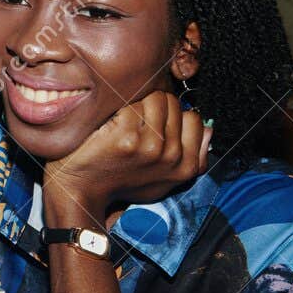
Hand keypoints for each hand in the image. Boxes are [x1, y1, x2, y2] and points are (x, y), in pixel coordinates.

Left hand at [42, 91, 211, 225]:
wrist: (82, 193)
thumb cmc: (119, 184)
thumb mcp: (163, 180)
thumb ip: (192, 157)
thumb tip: (210, 128)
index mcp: (186, 167)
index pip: (194, 118)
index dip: (173, 116)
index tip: (154, 125)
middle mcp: (171, 156)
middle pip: (174, 104)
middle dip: (154, 107)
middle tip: (134, 123)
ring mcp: (150, 145)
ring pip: (155, 99)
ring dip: (138, 103)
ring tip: (123, 122)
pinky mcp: (125, 136)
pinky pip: (132, 102)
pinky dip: (119, 106)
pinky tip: (109, 123)